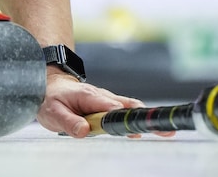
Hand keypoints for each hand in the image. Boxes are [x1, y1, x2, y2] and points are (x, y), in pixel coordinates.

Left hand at [37, 71, 174, 138]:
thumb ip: (68, 122)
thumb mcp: (53, 112)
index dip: (125, 118)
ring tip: (166, 131)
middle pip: (128, 108)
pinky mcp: (109, 106)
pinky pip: (125, 112)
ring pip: (130, 109)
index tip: (138, 129)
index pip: (112, 108)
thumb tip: (84, 131)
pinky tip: (150, 129)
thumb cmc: (52, 99)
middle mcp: (103, 97)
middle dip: (145, 118)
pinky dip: (137, 119)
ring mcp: (108, 101)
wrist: (51, 85)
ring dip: (146, 119)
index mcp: (91, 97)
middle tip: (166, 130)